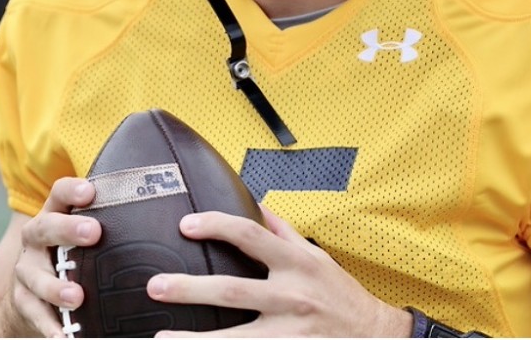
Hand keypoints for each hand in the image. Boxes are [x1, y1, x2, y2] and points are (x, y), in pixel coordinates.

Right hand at [9, 178, 101, 336]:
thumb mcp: (82, 235)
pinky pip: (35, 313)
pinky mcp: (24, 301)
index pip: (59, 194)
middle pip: (45, 228)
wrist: (30, 291)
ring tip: (77, 297)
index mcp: (54, 216)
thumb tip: (167, 216)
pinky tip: (64, 335)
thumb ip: (111, 222)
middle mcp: (36, 239)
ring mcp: (27, 270)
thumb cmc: (70, 255)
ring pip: (36, 276)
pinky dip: (50, 326)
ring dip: (56, 287)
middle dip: (68, 229)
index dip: (71, 191)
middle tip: (93, 232)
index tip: (90, 192)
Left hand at [146, 206, 411, 336]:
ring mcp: (288, 332)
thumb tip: (256, 203)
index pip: (250, 236)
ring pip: (235, 338)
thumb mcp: (316, 256)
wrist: (374, 336)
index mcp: (296, 263)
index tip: (186, 225)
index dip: (216, 226)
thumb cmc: (341, 295)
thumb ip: (283, 232)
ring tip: (162, 336)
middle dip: (191, 288)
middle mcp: (291, 297)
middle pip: (233, 291)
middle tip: (156, 286)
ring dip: (195, 339)